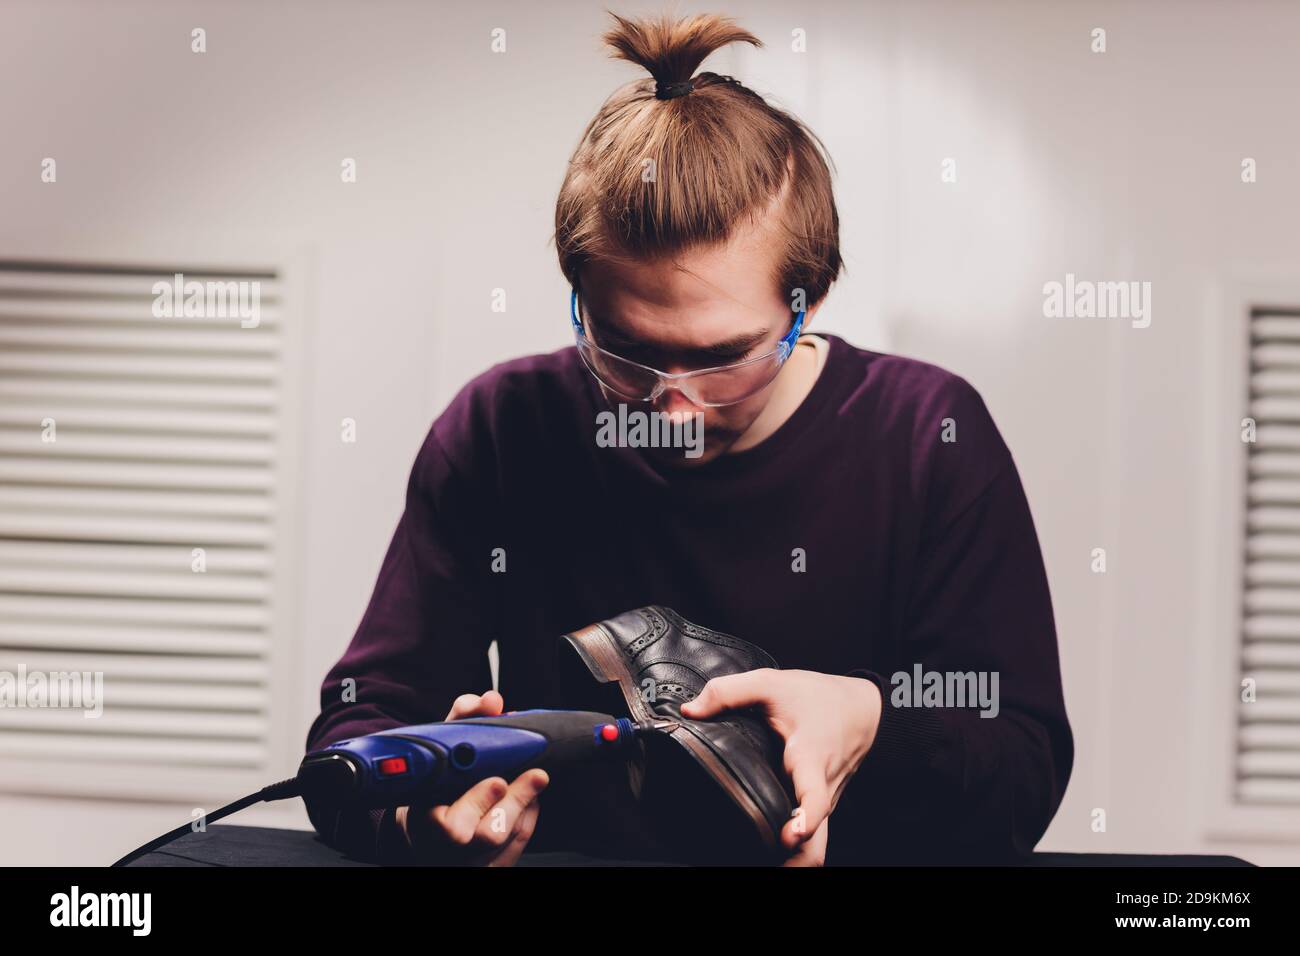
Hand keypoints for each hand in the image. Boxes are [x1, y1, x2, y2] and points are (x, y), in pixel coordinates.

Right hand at [394, 690, 548, 865]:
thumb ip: (462, 719)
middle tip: (534, 776)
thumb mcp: (439, 747)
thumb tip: (490, 700)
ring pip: (506, 844)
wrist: (424, 823)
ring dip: (525, 809)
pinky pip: (515, 850)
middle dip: (514, 803)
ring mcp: (467, 862)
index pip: (449, 826)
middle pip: (486, 836)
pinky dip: (527, 823)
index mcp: (425, 821)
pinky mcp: (487, 866)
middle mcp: (445, 849)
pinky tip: (530, 801)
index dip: (477, 803)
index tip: (498, 780)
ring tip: (534, 781)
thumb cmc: (432, 782)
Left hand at [680, 669, 881, 865]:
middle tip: (761, 866)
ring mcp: (825, 804)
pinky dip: (794, 850)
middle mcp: (822, 790)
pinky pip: (812, 838)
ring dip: (792, 861)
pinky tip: (767, 852)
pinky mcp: (822, 807)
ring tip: (756, 864)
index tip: (789, 836)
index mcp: (811, 761)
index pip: (815, 799)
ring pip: (814, 847)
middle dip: (794, 864)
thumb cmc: (820, 697)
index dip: (804, 821)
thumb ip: (729, 692)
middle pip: (816, 845)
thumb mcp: (773, 683)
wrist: (866, 708)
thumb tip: (690, 711)